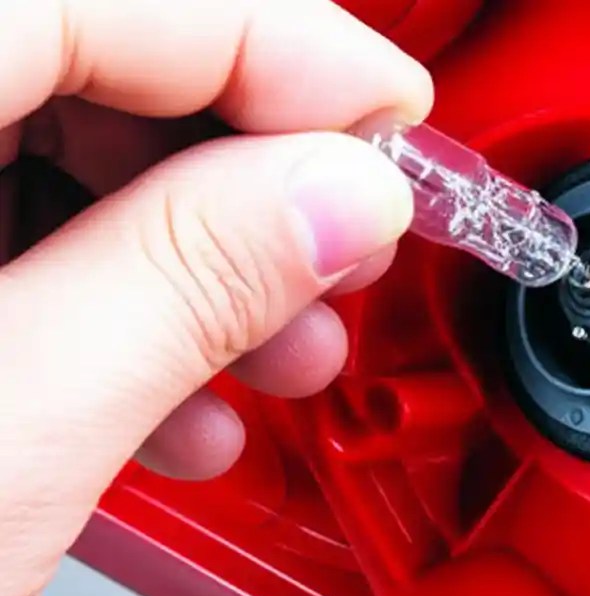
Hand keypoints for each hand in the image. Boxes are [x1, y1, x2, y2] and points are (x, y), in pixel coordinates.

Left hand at [0, 0, 428, 595]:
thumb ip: (183, 287)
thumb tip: (339, 198)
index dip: (288, 48)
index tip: (391, 129)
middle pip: (75, 44)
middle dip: (240, 162)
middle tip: (339, 254)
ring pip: (30, 135)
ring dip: (181, 245)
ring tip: (270, 352)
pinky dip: (92, 298)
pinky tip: (162, 394)